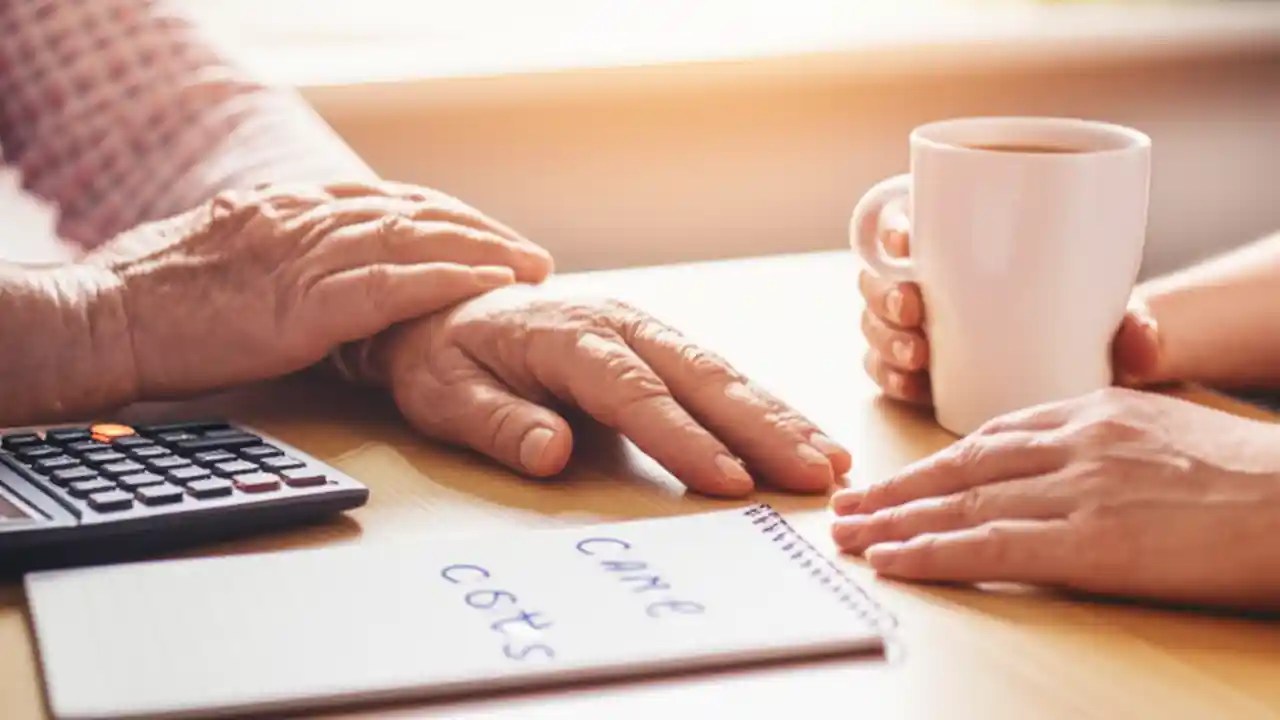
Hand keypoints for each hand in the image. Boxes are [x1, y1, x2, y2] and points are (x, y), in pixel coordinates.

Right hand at [84, 180, 552, 398]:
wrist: (101, 318)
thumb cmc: (152, 297)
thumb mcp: (221, 252)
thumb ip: (273, 248)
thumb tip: (302, 260)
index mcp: (284, 208)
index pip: (386, 201)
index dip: (444, 217)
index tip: (485, 233)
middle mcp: (303, 220)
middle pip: (414, 214)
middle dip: (479, 232)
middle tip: (530, 253)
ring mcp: (305, 259)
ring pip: (414, 242)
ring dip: (479, 253)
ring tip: (528, 267)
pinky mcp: (303, 306)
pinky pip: (390, 287)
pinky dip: (444, 282)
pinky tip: (485, 285)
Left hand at [369, 287, 851, 496]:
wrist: (446, 304)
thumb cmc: (444, 354)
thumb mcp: (446, 392)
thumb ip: (498, 423)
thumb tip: (553, 452)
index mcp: (567, 335)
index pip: (635, 393)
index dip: (684, 438)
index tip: (730, 480)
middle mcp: (618, 324)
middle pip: (701, 377)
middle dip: (764, 427)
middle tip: (816, 472)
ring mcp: (644, 330)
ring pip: (722, 372)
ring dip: (778, 416)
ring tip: (829, 459)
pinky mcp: (656, 345)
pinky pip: (716, 374)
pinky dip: (762, 406)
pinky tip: (798, 435)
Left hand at [829, 387, 1279, 609]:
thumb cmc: (1256, 476)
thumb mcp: (1173, 431)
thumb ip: (1114, 441)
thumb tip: (1084, 462)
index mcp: (1096, 412)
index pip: (994, 436)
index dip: (939, 463)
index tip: (905, 477)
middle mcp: (1074, 442)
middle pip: (961, 466)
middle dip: (897, 488)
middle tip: (849, 504)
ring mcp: (1077, 489)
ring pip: (961, 504)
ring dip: (895, 521)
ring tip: (850, 534)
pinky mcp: (1089, 541)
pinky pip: (988, 546)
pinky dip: (930, 553)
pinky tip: (892, 560)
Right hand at [858, 217, 1164, 403]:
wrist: (1096, 362)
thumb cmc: (1097, 315)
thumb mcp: (1117, 312)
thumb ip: (1136, 326)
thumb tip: (1141, 348)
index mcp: (962, 238)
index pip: (909, 218)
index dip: (892, 226)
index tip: (907, 241)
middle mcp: (931, 278)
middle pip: (879, 274)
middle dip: (883, 292)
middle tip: (913, 310)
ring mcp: (919, 324)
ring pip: (875, 323)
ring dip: (883, 337)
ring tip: (916, 356)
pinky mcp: (918, 368)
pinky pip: (884, 369)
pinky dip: (890, 378)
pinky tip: (911, 386)